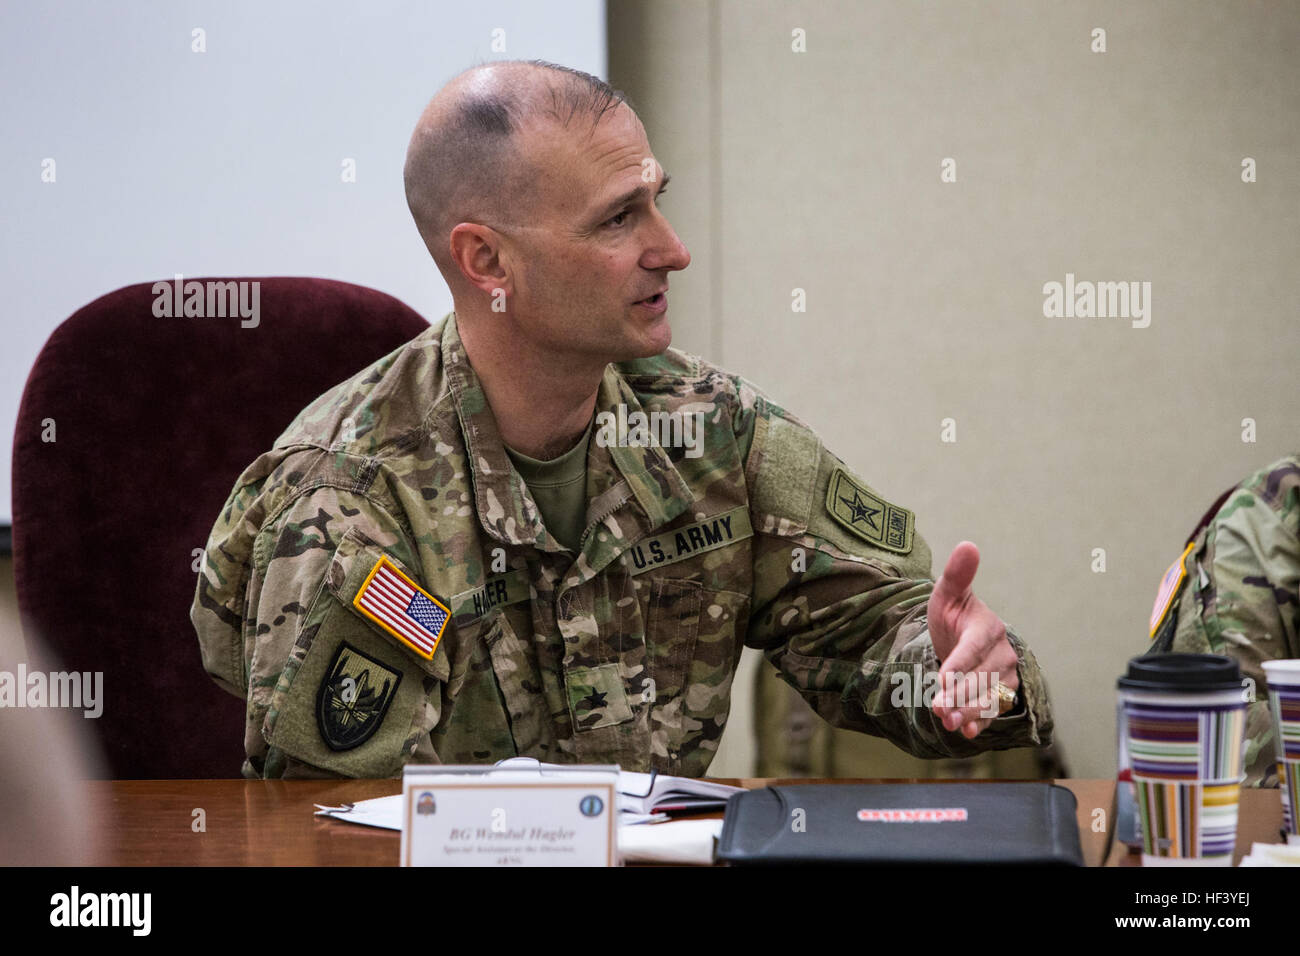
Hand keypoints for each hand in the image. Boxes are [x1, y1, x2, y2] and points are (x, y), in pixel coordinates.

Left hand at [926, 541, 1019, 738]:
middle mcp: (1002, 652)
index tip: (942, 678)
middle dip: (959, 694)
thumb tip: (968, 545)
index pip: (973, 648)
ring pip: (988, 696)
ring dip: (969, 712)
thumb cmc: (953, 614)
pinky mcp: (1003, 692)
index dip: (959, 664)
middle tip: (939, 709)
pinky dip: (982, 721)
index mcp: (987, 627)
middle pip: (981, 678)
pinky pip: (994, 709)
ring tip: (949, 724)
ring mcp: (1005, 674)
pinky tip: (969, 732)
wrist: (962, 636)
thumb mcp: (947, 594)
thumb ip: (957, 575)